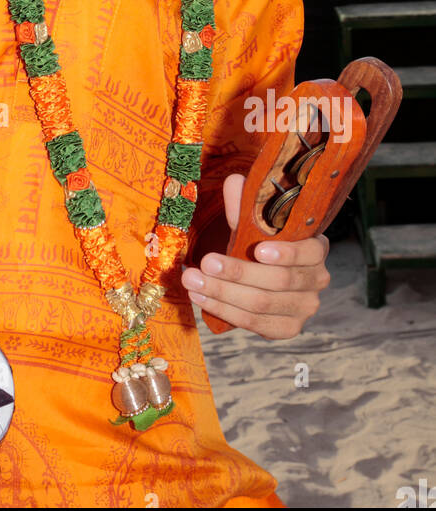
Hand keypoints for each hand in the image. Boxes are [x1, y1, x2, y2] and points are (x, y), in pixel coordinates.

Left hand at [180, 174, 330, 338]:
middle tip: (205, 263)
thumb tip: (234, 182)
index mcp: (316, 248)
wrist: (259, 276)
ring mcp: (304, 308)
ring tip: (192, 281)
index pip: (310, 252)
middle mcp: (317, 280)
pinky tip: (202, 299)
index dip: (286, 253)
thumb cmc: (257, 243)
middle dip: (238, 273)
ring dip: (223, 294)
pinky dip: (225, 311)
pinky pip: (255, 324)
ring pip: (262, 304)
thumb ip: (245, 205)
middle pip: (279, 281)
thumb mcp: (252, 223)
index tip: (257, 250)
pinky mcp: (287, 329)